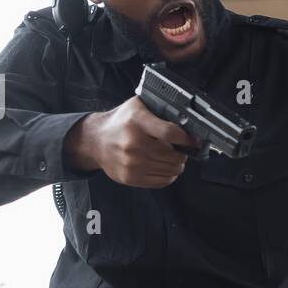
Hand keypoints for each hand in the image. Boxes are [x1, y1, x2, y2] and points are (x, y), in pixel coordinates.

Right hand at [66, 96, 196, 187]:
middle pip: (172, 155)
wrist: (95, 141)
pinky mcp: (130, 177)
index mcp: (137, 122)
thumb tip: (187, 120)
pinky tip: (166, 167)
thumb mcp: (137, 106)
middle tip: (183, 150)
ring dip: (177, 165)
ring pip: (170, 170)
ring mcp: (131, 163)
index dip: (186, 138)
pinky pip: (161, 181)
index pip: (170, 133)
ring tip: (174, 158)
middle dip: (183, 154)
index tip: (192, 140)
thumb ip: (159, 110)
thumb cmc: (120, 122)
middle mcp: (133, 143)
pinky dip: (169, 176)